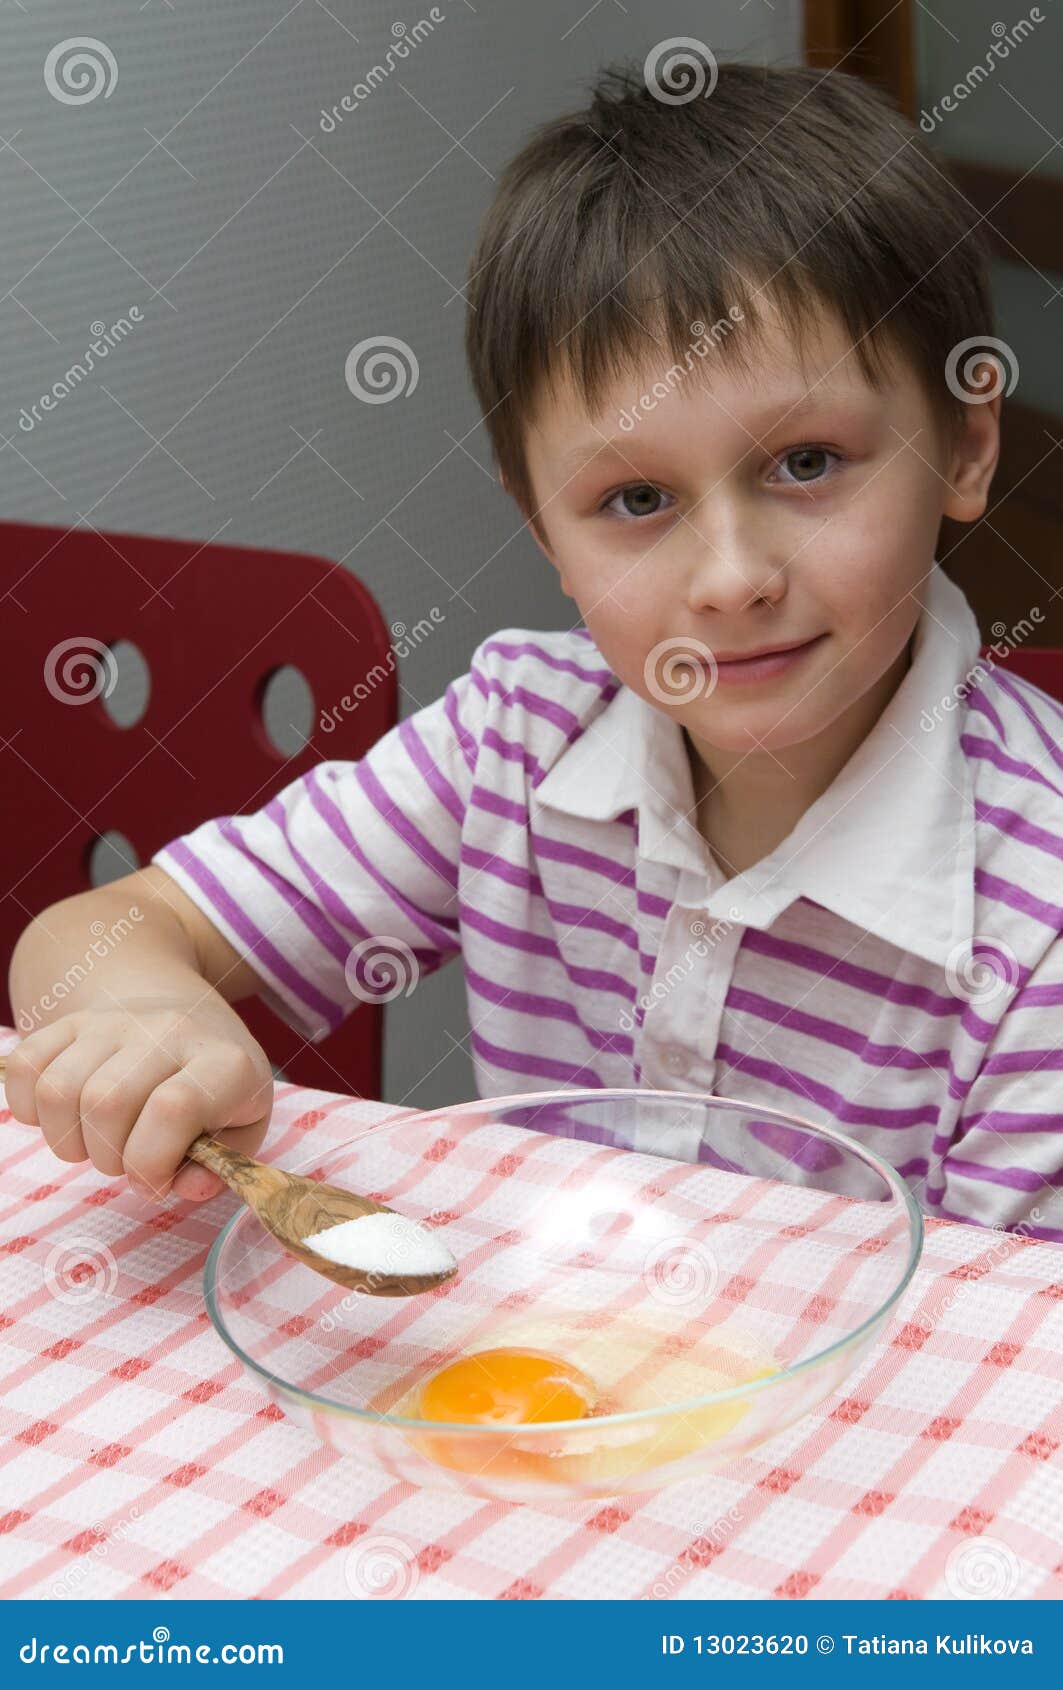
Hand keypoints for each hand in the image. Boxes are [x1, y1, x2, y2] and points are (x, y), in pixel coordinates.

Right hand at [4, 999, 273, 1202]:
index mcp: (223, 1061)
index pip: (172, 1109)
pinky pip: (26, 1067)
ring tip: (96, 1142)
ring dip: (67, 1139)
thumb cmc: (218, 1087)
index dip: (152, 1164)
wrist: (188, 1016)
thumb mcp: (244, 1126)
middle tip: (125, 1161)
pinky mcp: (73, 1020)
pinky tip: (65, 1118)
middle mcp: (169, 1029)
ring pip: (58, 1090)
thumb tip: (184, 1187)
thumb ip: (222, 1166)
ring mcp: (117, 1020)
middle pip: (106, 1102)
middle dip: (107, 1158)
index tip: (155, 1183)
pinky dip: (30, 1109)